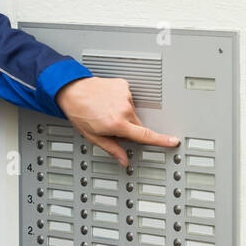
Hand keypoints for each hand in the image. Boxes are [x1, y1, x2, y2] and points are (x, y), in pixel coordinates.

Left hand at [54, 77, 178, 164]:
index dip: (161, 140)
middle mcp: (124, 109)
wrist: (71, 90)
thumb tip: (123, 160)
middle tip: (110, 124)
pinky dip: (119, 100)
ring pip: (131, 111)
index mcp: (118, 124)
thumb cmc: (79, 113)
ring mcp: (124, 96)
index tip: (174, 141)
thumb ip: (112, 148)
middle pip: (136, 124)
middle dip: (127, 127)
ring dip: (122, 113)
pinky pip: (126, 97)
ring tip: (105, 110)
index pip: (145, 135)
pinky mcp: (123, 85)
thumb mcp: (93, 136)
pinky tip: (107, 100)